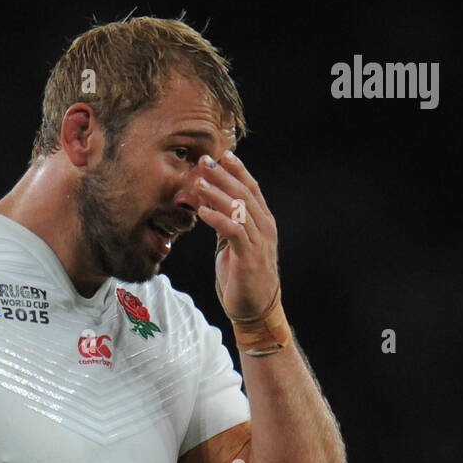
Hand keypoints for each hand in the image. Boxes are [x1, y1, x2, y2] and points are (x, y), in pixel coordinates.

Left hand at [196, 150, 279, 320]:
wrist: (254, 308)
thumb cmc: (243, 276)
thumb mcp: (234, 244)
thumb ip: (228, 223)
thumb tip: (212, 204)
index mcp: (262, 221)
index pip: (251, 188)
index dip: (237, 170)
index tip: (221, 154)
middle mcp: (264, 227)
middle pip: (244, 193)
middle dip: (224, 176)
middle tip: (205, 161)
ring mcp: (258, 241)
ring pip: (238, 209)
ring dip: (217, 194)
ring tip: (198, 183)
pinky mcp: (248, 256)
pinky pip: (233, 231)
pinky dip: (217, 219)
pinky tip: (202, 212)